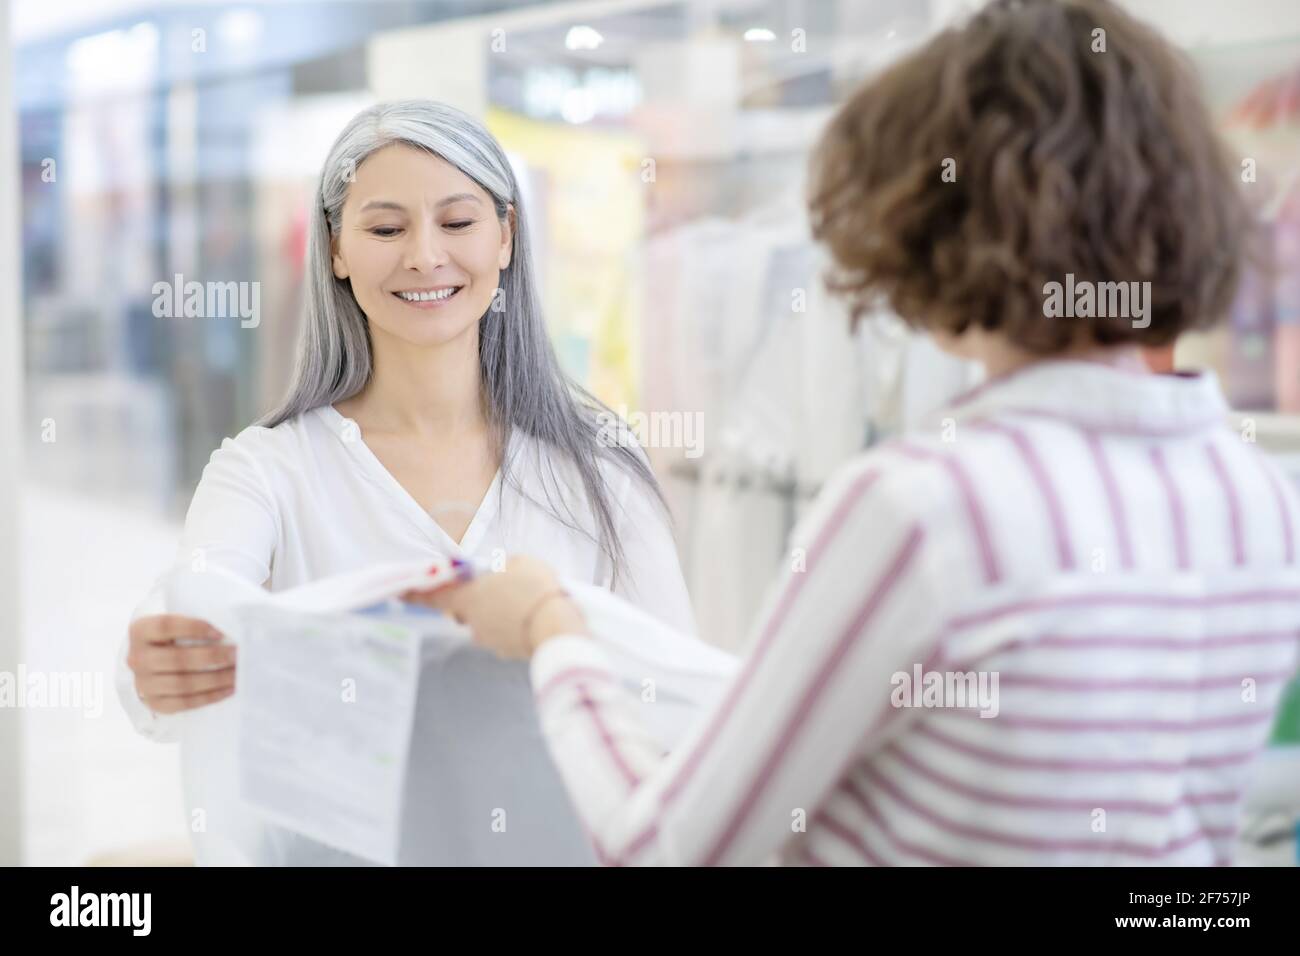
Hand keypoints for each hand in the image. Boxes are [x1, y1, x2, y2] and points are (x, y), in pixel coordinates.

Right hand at [126, 615, 236, 713]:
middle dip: (212, 657)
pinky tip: (229, 689)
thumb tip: (229, 631)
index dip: (194, 628)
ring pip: (182, 684)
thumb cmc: (173, 637)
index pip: (166, 626)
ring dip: (215, 679)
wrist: (153, 663)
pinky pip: (184, 703)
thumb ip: (194, 625)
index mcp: (140, 631)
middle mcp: (137, 658)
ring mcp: (143, 683)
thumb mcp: (176, 625)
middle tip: (237, 655)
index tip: (220, 633)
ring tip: (237, 674)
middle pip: (177, 659)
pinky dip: (210, 696)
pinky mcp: (154, 703)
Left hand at [402, 555, 587, 659]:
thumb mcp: (518, 562)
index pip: (431, 596)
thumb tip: (500, 574)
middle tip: (494, 586)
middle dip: (472, 598)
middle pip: (461, 609)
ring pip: (485, 622)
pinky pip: (503, 633)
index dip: (413, 593)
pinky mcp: (507, 651)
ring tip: (524, 600)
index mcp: (466, 597)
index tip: (397, 591)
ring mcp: (489, 640)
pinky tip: (531, 616)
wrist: (558, 627)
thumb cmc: (534, 588)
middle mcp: (471, 622)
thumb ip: (501, 567)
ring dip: (497, 612)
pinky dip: (512, 625)